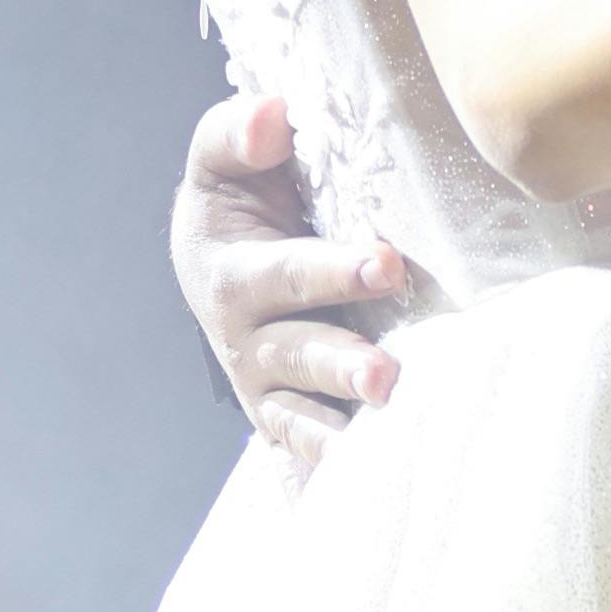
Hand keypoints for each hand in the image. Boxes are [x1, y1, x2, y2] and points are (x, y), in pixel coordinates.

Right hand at [174, 87, 415, 459]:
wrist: (225, 264)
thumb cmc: (240, 204)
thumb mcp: (223, 161)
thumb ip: (238, 132)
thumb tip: (272, 115)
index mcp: (231, 274)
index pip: (285, 275)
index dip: (334, 271)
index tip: (387, 262)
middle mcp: (246, 341)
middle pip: (298, 358)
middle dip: (341, 366)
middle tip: (385, 375)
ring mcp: (270, 391)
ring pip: (304, 420)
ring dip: (342, 432)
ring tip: (387, 429)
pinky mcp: (291, 425)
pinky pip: (305, 462)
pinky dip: (326, 484)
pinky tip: (364, 497)